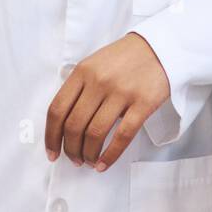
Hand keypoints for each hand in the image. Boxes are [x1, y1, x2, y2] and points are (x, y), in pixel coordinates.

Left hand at [44, 33, 173, 171]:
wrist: (160, 47)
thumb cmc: (124, 59)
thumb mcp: (94, 64)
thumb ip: (78, 88)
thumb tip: (64, 125)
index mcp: (82, 72)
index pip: (57, 109)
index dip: (51, 136)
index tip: (52, 152)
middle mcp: (98, 82)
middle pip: (74, 125)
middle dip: (71, 149)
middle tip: (74, 159)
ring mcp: (121, 92)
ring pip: (95, 133)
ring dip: (88, 154)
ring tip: (89, 161)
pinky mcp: (143, 103)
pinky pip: (122, 136)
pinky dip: (110, 155)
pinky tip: (104, 164)